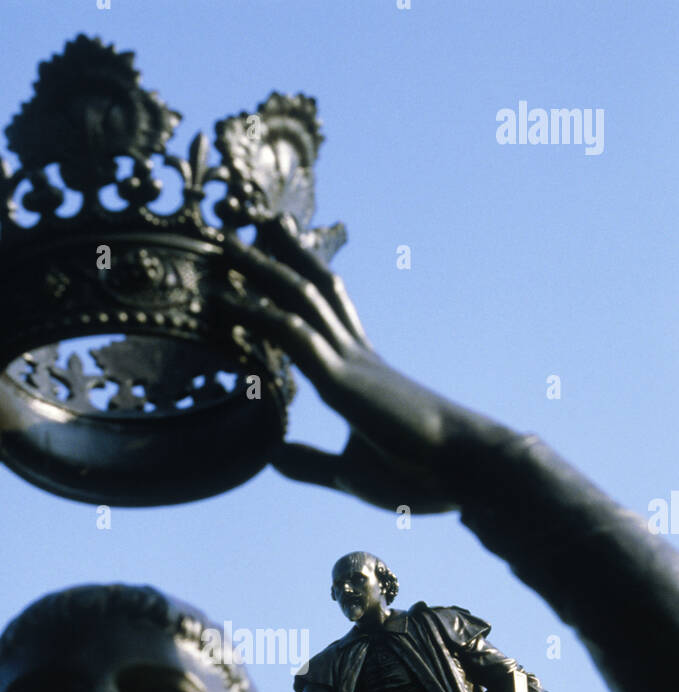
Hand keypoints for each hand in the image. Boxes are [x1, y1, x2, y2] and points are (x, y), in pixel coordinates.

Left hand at [217, 217, 507, 512]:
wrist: (465, 469)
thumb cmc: (418, 472)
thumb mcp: (350, 472)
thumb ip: (310, 462)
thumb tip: (273, 456)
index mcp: (361, 373)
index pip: (328, 311)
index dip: (303, 276)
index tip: (278, 248)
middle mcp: (355, 356)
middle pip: (313, 289)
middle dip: (282, 253)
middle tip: (253, 219)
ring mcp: (349, 364)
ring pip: (299, 300)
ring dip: (261, 269)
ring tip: (227, 240)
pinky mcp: (344, 383)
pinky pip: (295, 337)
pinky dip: (259, 314)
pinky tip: (228, 299)